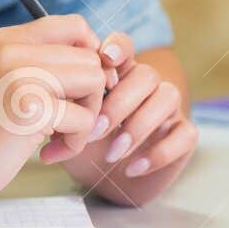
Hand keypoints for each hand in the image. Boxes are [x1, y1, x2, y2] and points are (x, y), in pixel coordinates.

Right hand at [0, 14, 108, 213]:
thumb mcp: (4, 82)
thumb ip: (41, 63)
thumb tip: (105, 60)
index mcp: (5, 39)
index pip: (75, 26)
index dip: (90, 57)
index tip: (76, 91)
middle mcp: (12, 49)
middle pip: (91, 58)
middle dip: (90, 96)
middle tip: (64, 124)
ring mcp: (20, 76)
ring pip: (95, 82)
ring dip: (86, 118)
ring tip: (56, 138)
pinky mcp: (31, 109)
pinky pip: (84, 120)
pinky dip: (73, 144)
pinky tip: (46, 154)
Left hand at [57, 32, 197, 185]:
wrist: (105, 180)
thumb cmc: (83, 143)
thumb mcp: (67, 122)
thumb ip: (61, 105)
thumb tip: (43, 99)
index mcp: (117, 74)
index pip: (124, 48)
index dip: (118, 47)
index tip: (104, 58)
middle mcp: (146, 86)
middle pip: (145, 75)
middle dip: (119, 103)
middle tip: (94, 131)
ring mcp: (168, 109)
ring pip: (168, 97)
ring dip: (138, 126)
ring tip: (111, 153)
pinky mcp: (183, 136)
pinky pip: (185, 134)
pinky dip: (159, 152)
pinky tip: (132, 168)